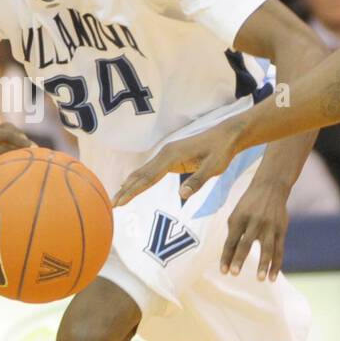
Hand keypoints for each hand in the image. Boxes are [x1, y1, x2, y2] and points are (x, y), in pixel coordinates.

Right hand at [0, 122, 32, 171]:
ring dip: (13, 167)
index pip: (7, 135)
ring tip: (23, 167)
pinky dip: (5, 176)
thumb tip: (34, 147)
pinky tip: (13, 176)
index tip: (33, 147)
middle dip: (19, 155)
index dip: (22, 141)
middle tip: (32, 160)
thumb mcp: (4, 130)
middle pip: (3, 152)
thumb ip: (17, 134)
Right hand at [113, 127, 238, 207]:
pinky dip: (139, 179)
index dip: (133, 191)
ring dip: (129, 185)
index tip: (120, 202)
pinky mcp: (170, 157)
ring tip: (117, 199)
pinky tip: (131, 185)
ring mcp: (166, 155)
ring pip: (143, 172)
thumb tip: (182, 195)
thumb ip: (198, 181)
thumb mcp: (214, 168)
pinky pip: (151, 170)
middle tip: (112, 205)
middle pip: (141, 175)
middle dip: (126, 190)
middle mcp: (165, 153)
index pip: (148, 177)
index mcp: (172, 156)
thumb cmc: (221, 151)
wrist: (227, 135)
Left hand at [222, 178, 289, 278]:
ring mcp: (269, 226)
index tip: (224, 271)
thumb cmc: (249, 204)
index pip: (231, 240)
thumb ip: (234, 232)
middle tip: (235, 273)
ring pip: (267, 248)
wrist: (271, 186)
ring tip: (260, 279)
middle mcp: (254, 221)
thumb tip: (229, 257)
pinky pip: (279, 250)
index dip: (226, 256)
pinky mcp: (281, 229)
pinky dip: (276, 264)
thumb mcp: (237, 213)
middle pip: (246, 243)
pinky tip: (272, 277)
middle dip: (240, 258)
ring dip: (263, 264)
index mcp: (239, 218)